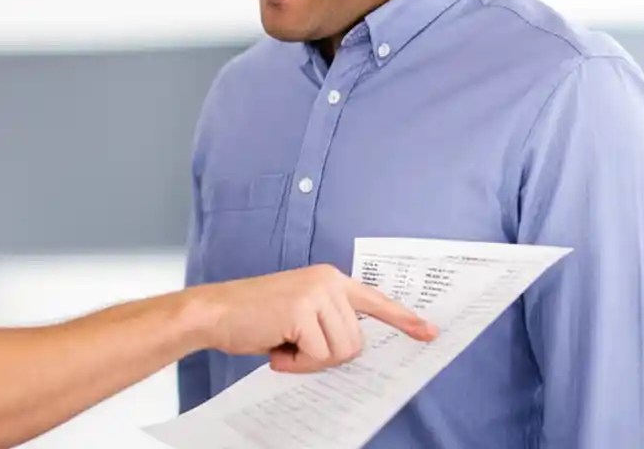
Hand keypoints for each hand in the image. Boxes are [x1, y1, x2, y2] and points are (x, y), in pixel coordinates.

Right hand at [190, 264, 437, 372]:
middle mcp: (328, 281)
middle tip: (293, 346)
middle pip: (356, 342)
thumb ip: (328, 323)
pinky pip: (318, 355)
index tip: (429, 332)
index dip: (404, 319)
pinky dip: (296, 363)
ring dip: (310, 361)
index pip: (375, 301)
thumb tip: (357, 350)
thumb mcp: (299, 315)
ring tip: (283, 344)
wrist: (214, 312)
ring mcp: (316, 293)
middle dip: (325, 356)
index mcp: (330, 280)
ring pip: (341, 351)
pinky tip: (275, 348)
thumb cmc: (254, 319)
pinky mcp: (302, 309)